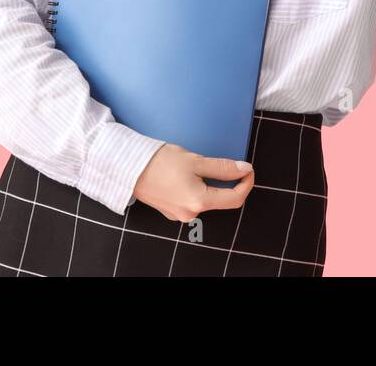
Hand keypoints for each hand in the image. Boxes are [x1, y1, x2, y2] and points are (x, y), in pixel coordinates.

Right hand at [132, 142, 254, 221]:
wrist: (127, 167)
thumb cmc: (159, 162)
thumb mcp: (196, 160)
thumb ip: (223, 168)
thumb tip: (244, 169)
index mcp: (199, 202)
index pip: (235, 199)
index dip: (247, 183)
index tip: (248, 169)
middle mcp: (190, 213)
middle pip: (220, 199)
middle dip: (226, 182)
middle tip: (225, 162)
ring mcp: (179, 214)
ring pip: (206, 199)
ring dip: (210, 183)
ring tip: (197, 165)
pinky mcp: (171, 210)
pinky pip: (192, 200)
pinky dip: (196, 188)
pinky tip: (186, 174)